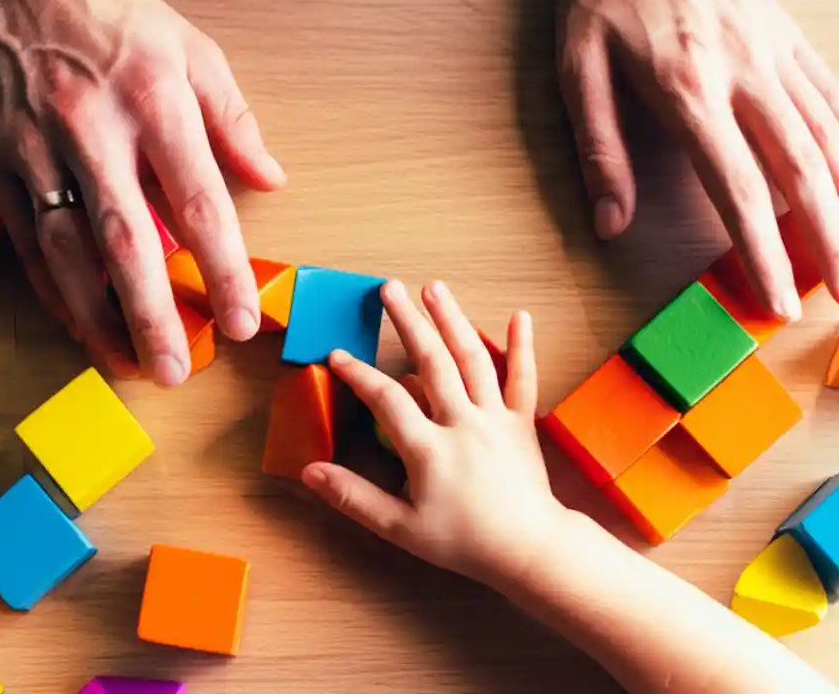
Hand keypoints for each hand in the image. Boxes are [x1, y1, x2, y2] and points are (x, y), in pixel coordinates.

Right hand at [0, 0, 285, 384]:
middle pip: (127, 243)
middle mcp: (94, 131)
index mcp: (156, 103)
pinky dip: (53, 291)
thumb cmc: (115, 15)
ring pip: (66, 253)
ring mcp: (36, 148)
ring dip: (98, 319)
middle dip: (154, 316)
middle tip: (177, 372)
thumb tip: (272, 180)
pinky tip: (80, 326)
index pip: (197, 203)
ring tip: (129, 365)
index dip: (221, 269)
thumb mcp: (193, 51)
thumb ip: (234, 121)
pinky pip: (25, 240)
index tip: (239, 321)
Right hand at [302, 281, 567, 588]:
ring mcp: (495, 419)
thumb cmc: (463, 542)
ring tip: (434, 288)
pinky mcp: (521, 423)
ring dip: (452, 320)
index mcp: (429, 449)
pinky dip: (522, 347)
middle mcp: (462, 423)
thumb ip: (354, 497)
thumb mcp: (399, 527)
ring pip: (473, 359)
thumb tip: (310, 473)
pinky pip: (523, 379)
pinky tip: (520, 316)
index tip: (337, 354)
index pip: (386, 399)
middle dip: (407, 322)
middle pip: (432, 362)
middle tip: (388, 288)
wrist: (527, 550)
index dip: (359, 374)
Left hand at [558, 0, 838, 317]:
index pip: (739, 189)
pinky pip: (830, 90)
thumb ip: (600, 150)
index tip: (780, 301)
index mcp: (688, 93)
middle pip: (800, 173)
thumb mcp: (578, 68)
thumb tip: (611, 223)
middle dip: (830, 241)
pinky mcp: (785, 32)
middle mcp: (743, 76)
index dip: (764, 252)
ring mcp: (772, 51)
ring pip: (827, 134)